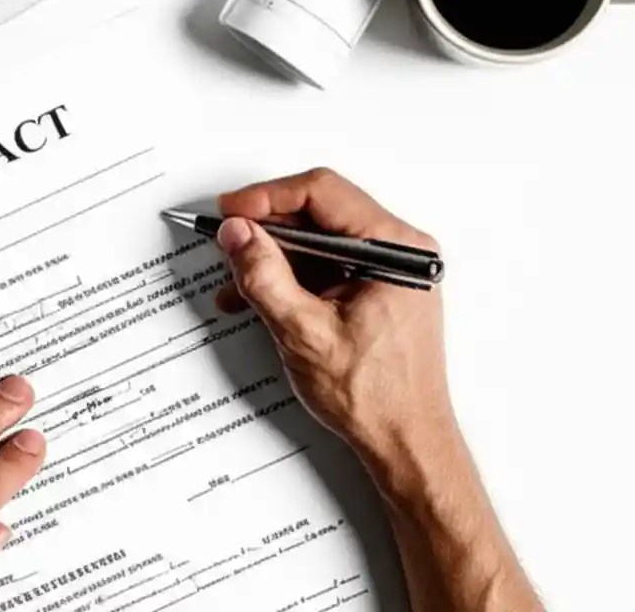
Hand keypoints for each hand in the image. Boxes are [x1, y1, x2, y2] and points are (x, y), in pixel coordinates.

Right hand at [214, 169, 454, 468]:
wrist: (406, 442)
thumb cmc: (375, 398)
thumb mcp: (304, 333)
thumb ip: (265, 277)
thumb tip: (237, 234)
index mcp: (395, 249)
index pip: (322, 192)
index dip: (268, 197)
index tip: (231, 212)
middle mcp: (400, 250)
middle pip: (319, 211)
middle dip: (267, 228)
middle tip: (227, 242)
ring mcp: (391, 269)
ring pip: (319, 240)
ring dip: (275, 257)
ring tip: (236, 282)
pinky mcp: (378, 289)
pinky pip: (328, 265)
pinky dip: (293, 277)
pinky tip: (261, 297)